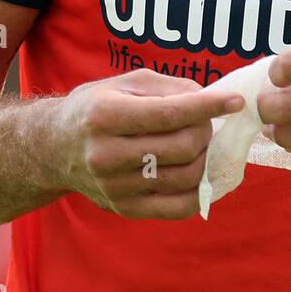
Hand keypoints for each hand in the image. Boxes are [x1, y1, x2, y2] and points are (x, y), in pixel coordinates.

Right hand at [49, 69, 244, 219]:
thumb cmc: (96, 108)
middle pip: (182, 146)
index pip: (169, 113)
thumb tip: (210, 98)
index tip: (236, 100)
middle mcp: (106, 154)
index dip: (209, 106)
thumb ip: (169, 88)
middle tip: (203, 121)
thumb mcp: (125, 83)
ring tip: (198, 143)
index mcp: (105, 115)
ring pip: (185, 176)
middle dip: (205, 130)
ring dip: (205, 157)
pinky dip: (201, 190)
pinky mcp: (125, 209)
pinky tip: (203, 171)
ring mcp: (115, 186)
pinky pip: (178, 207)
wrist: (54, 148)